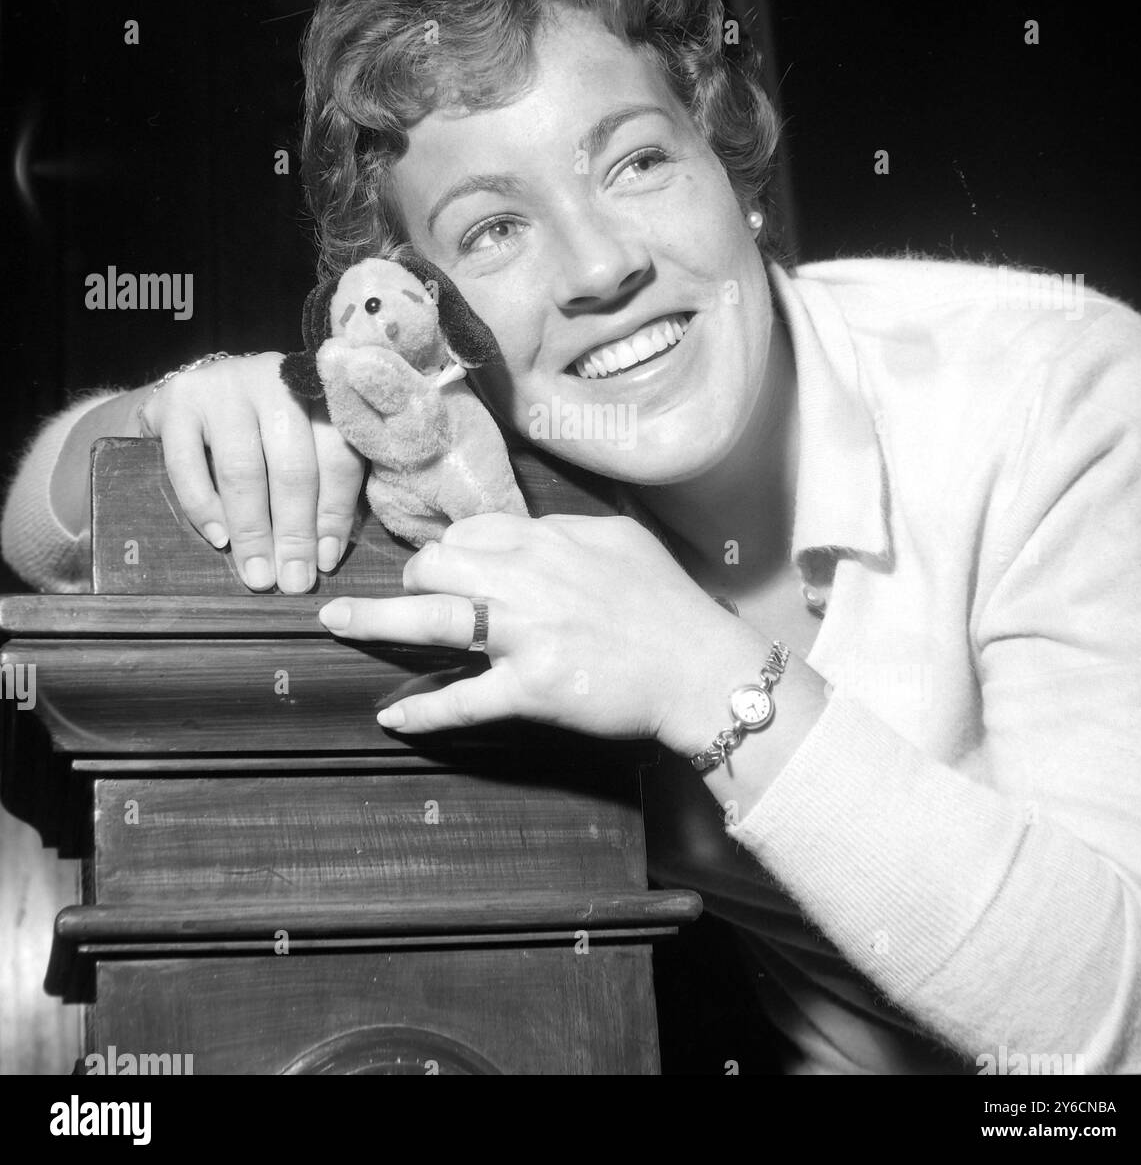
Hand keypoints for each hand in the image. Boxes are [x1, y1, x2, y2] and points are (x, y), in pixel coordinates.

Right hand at [139, 353, 365, 591]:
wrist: (193, 393)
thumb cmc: (259, 431)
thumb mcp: (299, 440)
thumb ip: (320, 480)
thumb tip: (328, 553)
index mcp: (319, 392)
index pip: (337, 456)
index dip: (335, 512)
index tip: (329, 560)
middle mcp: (275, 381)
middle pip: (292, 466)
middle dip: (295, 532)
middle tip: (294, 580)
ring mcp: (224, 386)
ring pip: (243, 469)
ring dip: (253, 530)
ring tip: (258, 573)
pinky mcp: (178, 400)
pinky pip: (188, 464)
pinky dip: (204, 508)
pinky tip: (219, 540)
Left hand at [317, 512, 771, 752]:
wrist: (700, 669)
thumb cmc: (669, 604)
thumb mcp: (622, 540)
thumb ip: (568, 531)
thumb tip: (528, 533)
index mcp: (549, 541)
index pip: (472, 531)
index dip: (450, 549)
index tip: (446, 565)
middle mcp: (529, 580)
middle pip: (439, 564)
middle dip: (414, 577)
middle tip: (413, 596)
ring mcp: (525, 636)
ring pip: (433, 619)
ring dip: (374, 620)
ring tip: (334, 621)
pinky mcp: (531, 689)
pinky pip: (463, 699)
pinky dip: (423, 710)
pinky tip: (392, 715)